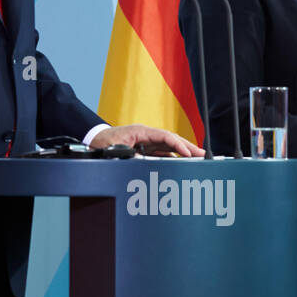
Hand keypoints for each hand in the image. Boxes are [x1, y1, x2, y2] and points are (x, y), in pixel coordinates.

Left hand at [89, 124, 204, 156]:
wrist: (94, 139)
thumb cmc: (104, 142)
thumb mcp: (117, 150)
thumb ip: (133, 157)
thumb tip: (147, 164)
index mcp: (142, 132)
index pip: (166, 137)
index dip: (178, 145)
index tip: (188, 154)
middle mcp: (147, 135)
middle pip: (171, 140)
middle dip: (187, 147)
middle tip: (202, 154)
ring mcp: (147, 141)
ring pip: (169, 146)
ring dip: (182, 152)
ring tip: (196, 159)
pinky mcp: (145, 148)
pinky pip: (162, 152)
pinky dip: (172, 157)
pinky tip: (181, 162)